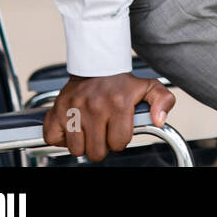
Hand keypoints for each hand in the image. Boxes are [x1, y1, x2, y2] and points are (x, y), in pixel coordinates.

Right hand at [41, 72, 174, 162]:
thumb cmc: (122, 82)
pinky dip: (60, 137)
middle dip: (102, 145)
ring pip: (76, 149)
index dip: (119, 139)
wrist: (97, 65)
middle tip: (103, 131)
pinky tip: (73, 127)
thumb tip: (159, 120)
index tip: (118, 128)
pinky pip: (52, 139)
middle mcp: (95, 107)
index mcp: (119, 104)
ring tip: (90, 128)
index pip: (118, 143)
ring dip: (83, 143)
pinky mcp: (56, 111)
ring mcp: (73, 110)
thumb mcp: (149, 87)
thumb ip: (163, 101)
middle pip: (96, 151)